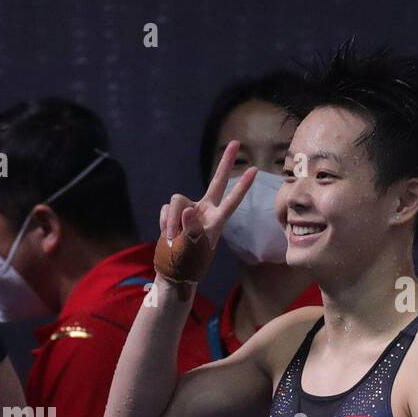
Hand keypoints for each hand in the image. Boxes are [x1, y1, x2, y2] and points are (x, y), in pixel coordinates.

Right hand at [155, 139, 257, 283]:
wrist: (171, 274)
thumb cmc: (187, 266)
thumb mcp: (191, 250)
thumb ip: (191, 229)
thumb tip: (187, 210)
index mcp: (216, 222)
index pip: (232, 201)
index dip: (241, 186)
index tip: (254, 170)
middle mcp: (204, 212)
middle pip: (216, 182)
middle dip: (225, 163)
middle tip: (236, 143)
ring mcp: (188, 212)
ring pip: (176, 202)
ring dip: (170, 221)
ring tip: (172, 239)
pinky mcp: (173, 215)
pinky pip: (166, 210)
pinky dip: (163, 223)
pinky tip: (167, 237)